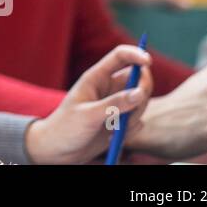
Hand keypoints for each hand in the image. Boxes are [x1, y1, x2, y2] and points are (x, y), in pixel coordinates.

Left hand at [24, 44, 152, 163]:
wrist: (58, 151)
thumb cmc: (66, 128)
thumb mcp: (88, 115)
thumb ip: (114, 104)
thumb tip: (139, 93)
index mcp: (96, 78)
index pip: (120, 57)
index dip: (136, 54)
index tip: (148, 61)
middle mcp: (108, 89)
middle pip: (138, 79)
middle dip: (143, 90)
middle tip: (136, 104)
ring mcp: (116, 105)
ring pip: (141, 102)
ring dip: (135, 115)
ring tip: (113, 129)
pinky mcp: (120, 122)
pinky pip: (137, 122)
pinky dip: (130, 131)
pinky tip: (112, 138)